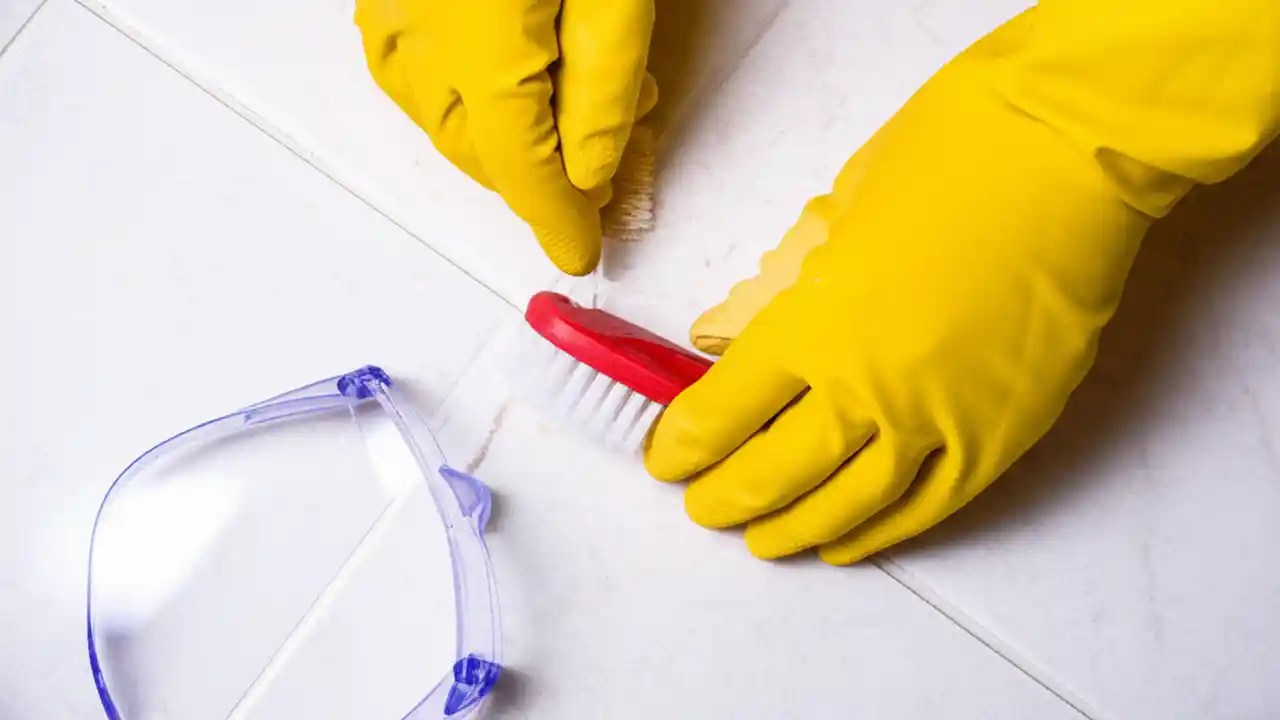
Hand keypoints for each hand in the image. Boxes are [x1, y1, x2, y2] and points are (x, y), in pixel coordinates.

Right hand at [356, 0, 656, 274]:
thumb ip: (603, 90)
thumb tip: (587, 175)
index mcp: (484, 47)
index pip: (522, 169)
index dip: (557, 218)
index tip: (580, 250)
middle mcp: (419, 38)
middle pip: (479, 151)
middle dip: (539, 175)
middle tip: (596, 167)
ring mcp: (390, 13)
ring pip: (440, 119)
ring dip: (500, 137)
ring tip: (568, 99)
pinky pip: (411, 74)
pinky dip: (459, 96)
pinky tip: (503, 75)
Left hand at [645, 9, 1183, 563]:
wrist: (1071, 150)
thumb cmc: (953, 154)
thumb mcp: (835, 213)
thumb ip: (791, 289)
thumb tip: (746, 333)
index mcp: (812, 324)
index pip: (723, 412)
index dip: (685, 445)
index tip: (668, 456)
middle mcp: (867, 389)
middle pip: (773, 473)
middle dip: (726, 498)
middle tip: (704, 507)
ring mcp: (939, 421)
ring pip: (847, 506)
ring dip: (793, 530)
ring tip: (762, 540)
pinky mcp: (1002, 435)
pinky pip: (928, 508)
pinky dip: (878, 533)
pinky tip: (844, 543)